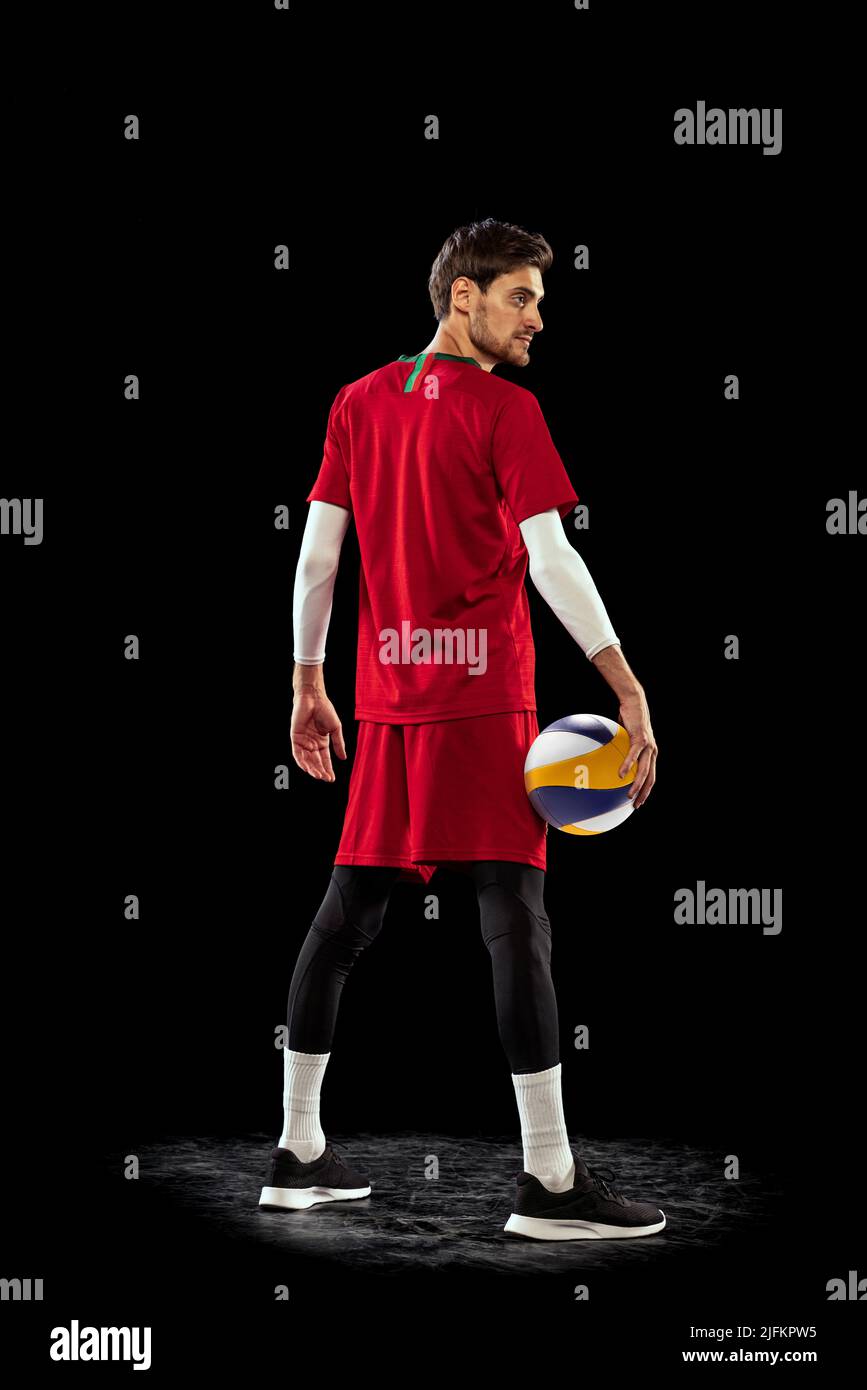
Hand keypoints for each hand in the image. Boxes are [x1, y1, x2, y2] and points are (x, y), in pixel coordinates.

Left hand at [291, 688, 346, 780]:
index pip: (325, 759)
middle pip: (316, 762)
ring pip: (307, 760)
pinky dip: (302, 761)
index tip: (332, 779)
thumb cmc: (326, 710)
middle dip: (321, 771)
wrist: (314, 698)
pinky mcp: (295, 738)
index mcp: (322, 742)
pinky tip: (308, 769)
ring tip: (319, 776)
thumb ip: (338, 743)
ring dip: (312, 769)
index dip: (328, 769)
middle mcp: (312, 744)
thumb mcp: (335, 729)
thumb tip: (344, 758)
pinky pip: (297, 753)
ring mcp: (303, 741)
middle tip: (326, 779)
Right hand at [617, 689, 657, 808]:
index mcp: (650, 753)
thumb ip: (620, 749)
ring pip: (644, 770)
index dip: (646, 790)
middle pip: (650, 778)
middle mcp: (652, 751)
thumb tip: (606, 756)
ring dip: (637, 784)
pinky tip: (621, 775)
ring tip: (629, 795)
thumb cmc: (628, 718)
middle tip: (635, 805)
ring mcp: (648, 746)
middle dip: (643, 793)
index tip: (638, 801)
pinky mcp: (641, 739)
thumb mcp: (625, 737)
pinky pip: (633, 755)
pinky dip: (628, 766)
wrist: (633, 702)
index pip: (651, 776)